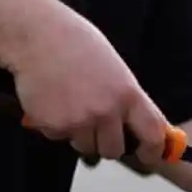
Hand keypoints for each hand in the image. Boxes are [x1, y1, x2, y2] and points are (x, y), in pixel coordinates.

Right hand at [5, 7, 168, 166]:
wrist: (38, 35)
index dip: (153, 150)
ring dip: (80, 135)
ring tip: (71, 105)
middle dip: (107, 143)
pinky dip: (55, 126)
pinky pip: (58, 137)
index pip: (152, 134)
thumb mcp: (116, 70)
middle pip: (114, 150)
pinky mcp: (53, 125)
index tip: (149, 156)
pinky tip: (53, 102)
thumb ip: (128, 100)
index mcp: (128, 94)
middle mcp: (106, 111)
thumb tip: (140, 126)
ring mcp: (79, 120)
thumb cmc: (77, 45)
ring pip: (85, 146)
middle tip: (97, 128)